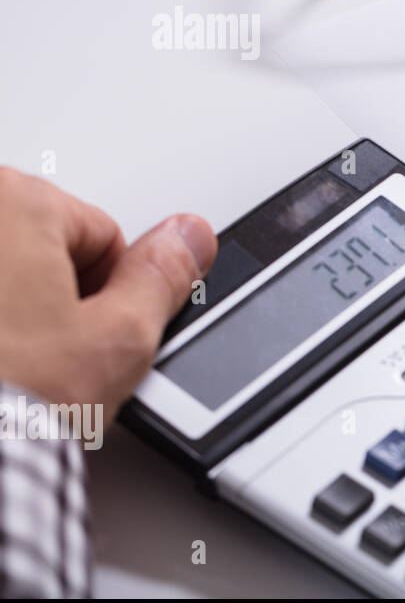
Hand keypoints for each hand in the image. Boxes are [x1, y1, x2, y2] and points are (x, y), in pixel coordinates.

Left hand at [0, 168, 215, 419]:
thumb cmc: (5, 401)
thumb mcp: (117, 339)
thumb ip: (161, 276)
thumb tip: (188, 237)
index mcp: (14, 201)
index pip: (100, 236)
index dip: (108, 297)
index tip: (87, 339)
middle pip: (39, 247)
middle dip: (50, 299)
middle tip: (44, 359)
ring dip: (6, 315)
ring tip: (3, 373)